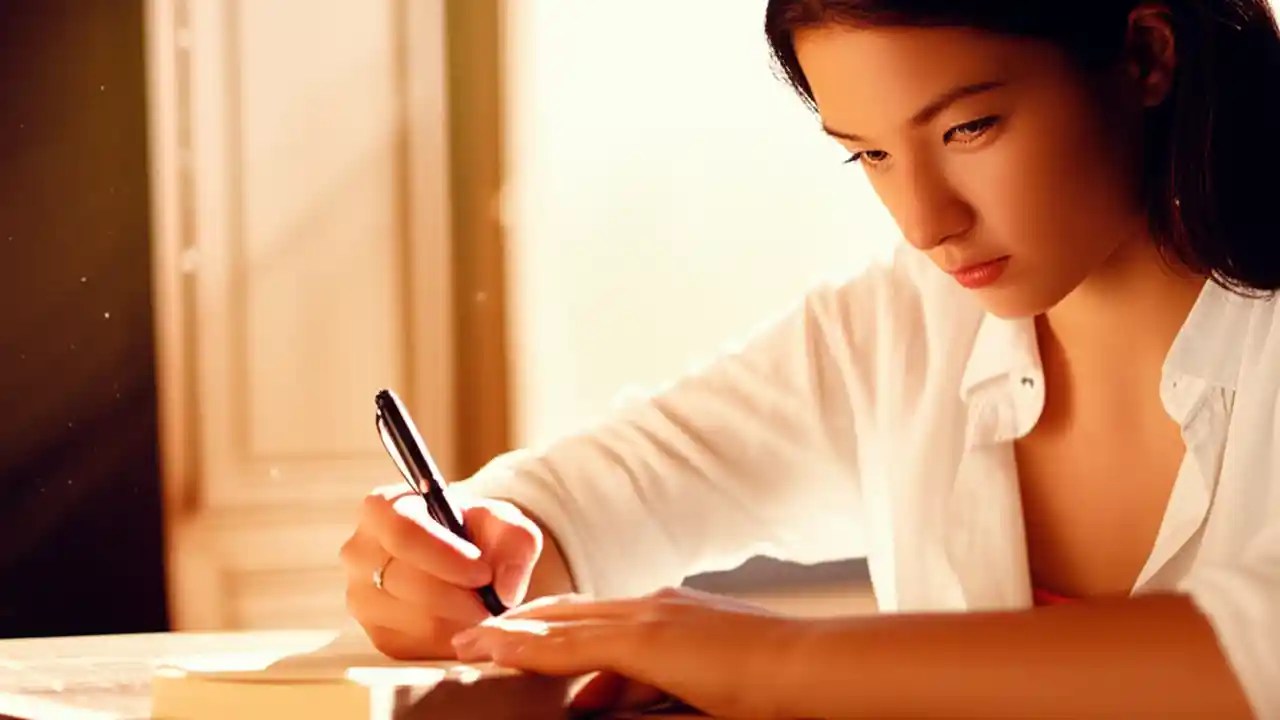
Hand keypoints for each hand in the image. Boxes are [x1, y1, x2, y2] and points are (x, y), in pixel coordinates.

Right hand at [340, 484, 542, 658]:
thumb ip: (518, 541)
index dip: (447, 558)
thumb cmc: (477, 534)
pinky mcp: (376, 635)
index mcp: (381, 508)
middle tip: (491, 597)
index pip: (403, 533)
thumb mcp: (505, 522)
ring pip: (417, 620)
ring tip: (482, 607)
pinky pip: (417, 647)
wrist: (464, 561)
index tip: (483, 573)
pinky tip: (466, 622)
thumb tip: (504, 589)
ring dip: (461, 620)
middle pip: (410, 583)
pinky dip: (452, 639)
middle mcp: (360, 553)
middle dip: (461, 596)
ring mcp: (362, 597)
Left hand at [450, 586, 807, 717]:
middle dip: (516, 625)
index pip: (591, 617)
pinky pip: (571, 643)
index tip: (510, 639)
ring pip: (560, 622)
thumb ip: (645, 686)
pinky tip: (495, 650)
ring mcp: (647, 618)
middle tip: (472, 639)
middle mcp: (650, 606)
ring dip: (511, 634)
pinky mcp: (646, 639)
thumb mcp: (696, 683)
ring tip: (469, 645)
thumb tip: (592, 700)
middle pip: (567, 611)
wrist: (808, 667)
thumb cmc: (767, 683)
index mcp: (665, 615)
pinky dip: (528, 645)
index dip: (546, 626)